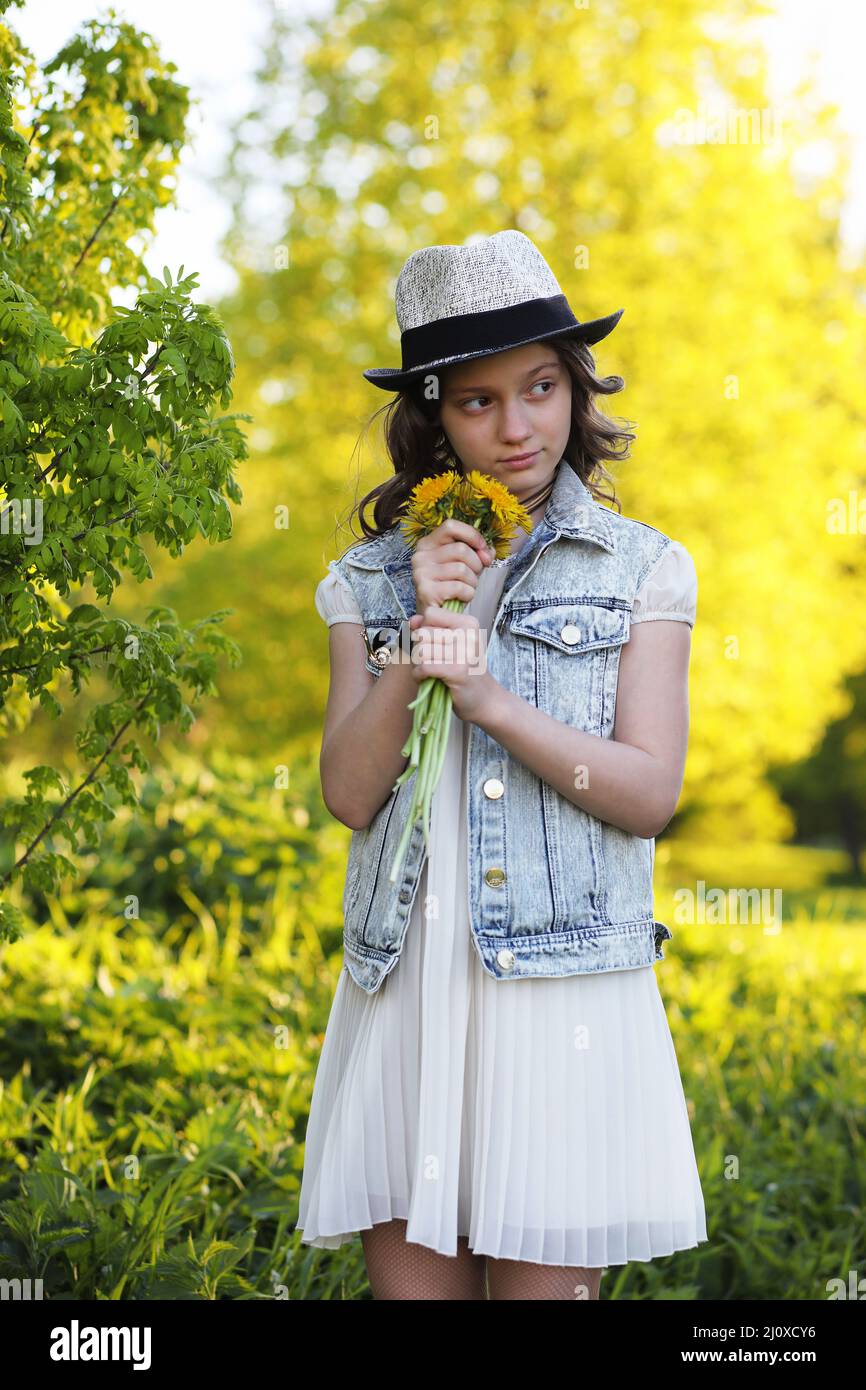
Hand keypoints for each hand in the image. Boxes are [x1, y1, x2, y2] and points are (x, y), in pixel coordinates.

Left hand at [408, 605, 500, 723]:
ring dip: (419, 664)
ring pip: (421, 651)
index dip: (425, 628)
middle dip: (420, 649)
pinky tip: (428, 678)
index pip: (430, 613)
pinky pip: (424, 667)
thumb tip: (412, 620)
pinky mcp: (457, 670)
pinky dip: (419, 675)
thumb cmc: (465, 669)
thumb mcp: (450, 643)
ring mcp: (463, 652)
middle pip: (422, 633)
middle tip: (432, 660)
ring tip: (431, 670)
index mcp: (468, 623)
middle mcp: (468, 634)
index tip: (435, 643)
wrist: (484, 698)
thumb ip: (430, 628)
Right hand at [411, 517, 493, 611]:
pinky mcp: (425, 591)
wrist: (436, 616)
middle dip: (476, 564)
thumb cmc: (450, 586)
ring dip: (472, 581)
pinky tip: (463, 597)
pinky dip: (468, 594)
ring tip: (468, 588)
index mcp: (427, 544)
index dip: (472, 535)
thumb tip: (488, 552)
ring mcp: (421, 574)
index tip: (483, 549)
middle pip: (460, 549)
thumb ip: (478, 552)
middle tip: (475, 576)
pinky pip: (459, 587)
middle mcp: (420, 556)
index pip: (451, 526)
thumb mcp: (464, 564)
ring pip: (461, 569)